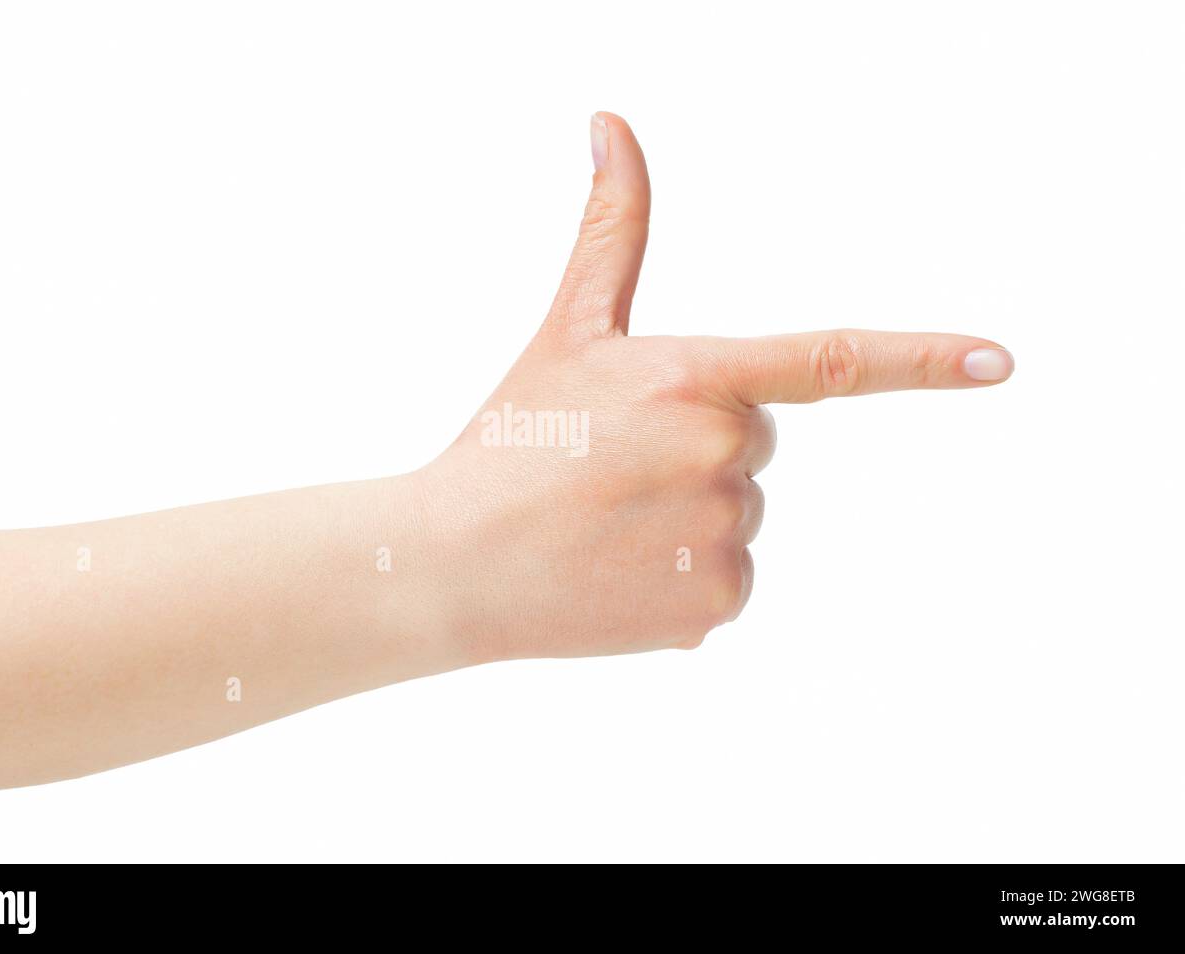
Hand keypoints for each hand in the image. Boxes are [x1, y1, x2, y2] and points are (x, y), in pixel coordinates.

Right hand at [417, 112, 1012, 661]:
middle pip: (755, 442)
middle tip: (614, 468)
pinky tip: (618, 572)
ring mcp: (721, 534)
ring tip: (607, 525)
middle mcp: (722, 454)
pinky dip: (682, 577)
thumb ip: (611, 228)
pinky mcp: (715, 605)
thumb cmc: (509, 439)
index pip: (831, 361)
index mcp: (694, 377)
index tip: (998, 361)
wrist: (453, 562)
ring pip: (738, 512)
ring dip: (686, 516)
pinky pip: (727, 579)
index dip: (923, 359)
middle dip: (698, 448)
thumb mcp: (566, 330)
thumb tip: (610, 124)